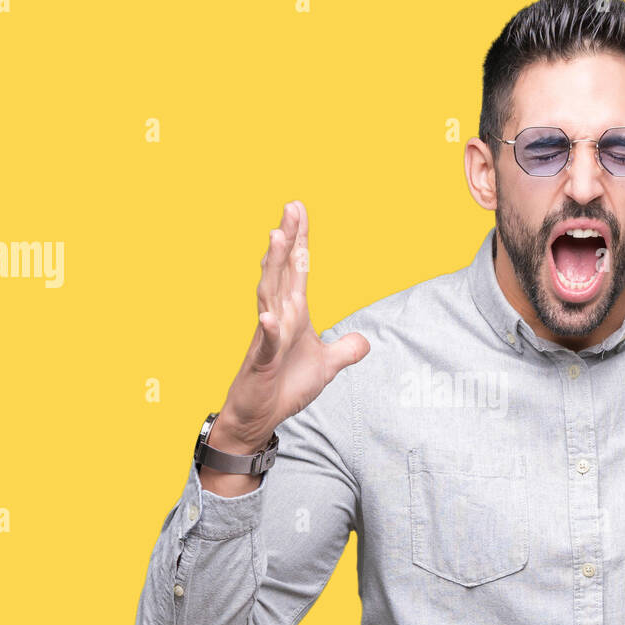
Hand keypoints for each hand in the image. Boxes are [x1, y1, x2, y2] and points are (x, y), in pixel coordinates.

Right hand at [213, 200, 369, 451]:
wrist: (259, 417)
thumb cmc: (286, 386)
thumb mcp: (325, 367)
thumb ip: (344, 350)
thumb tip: (365, 340)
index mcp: (294, 314)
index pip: (298, 270)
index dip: (300, 241)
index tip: (299, 210)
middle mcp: (279, 317)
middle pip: (283, 271)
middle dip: (288, 239)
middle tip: (291, 206)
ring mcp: (267, 337)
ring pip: (270, 294)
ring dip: (273, 267)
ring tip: (276, 237)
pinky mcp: (262, 362)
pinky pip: (267, 343)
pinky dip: (269, 329)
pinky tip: (268, 316)